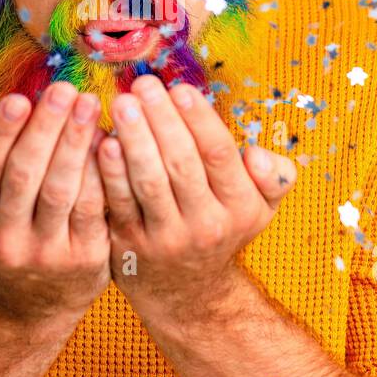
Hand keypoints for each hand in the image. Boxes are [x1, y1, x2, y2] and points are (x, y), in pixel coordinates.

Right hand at [0, 81, 110, 324]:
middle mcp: (4, 240)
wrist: (35, 299)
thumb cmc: (3, 228)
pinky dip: (99, 172)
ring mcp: (45, 253)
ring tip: (89, 104)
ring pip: (60, 190)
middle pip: (24, 175)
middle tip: (65, 90)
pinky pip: (91, 208)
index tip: (21, 97)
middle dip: (45, 128)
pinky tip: (108, 140)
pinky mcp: (84, 260)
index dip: (4, 132)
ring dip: (75, 143)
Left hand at [96, 74, 296, 317]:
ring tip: (122, 103)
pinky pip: (120, 203)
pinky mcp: (130, 246)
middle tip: (143, 85)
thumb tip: (255, 153)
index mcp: (241, 207)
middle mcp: (206, 225)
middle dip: (161, 119)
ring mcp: (166, 239)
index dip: (198, 119)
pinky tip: (102, 142)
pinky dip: (110, 172)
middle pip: (181, 164)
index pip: (219, 154)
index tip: (179, 88)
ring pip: (149, 182)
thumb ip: (274, 175)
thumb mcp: (261, 207)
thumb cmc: (222, 226)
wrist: (188, 292)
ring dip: (134, 138)